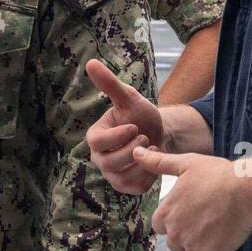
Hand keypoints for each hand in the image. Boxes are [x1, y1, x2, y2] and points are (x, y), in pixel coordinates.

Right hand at [85, 58, 163, 194]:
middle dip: (131, 150)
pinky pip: (135, 187)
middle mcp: (100, 158)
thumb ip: (110, 84)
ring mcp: (113, 175)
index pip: (96, 142)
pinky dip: (149, 175)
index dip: (117, 136)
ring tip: (151, 148)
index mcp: (96, 137)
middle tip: (145, 138)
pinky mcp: (127, 187)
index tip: (134, 127)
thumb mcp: (128, 98)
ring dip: (142, 163)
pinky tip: (154, 160)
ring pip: (122, 177)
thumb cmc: (141, 115)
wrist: (161, 134)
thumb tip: (90, 63)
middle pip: (109, 162)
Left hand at [133, 146, 251, 250]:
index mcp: (166, 214)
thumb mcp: (185, 164)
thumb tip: (136, 152)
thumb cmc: (217, 175)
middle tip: (206, 218)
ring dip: (203, 247)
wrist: (246, 191)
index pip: (159, 226)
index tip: (189, 212)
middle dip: (187, 236)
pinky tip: (228, 236)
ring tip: (218, 227)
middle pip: (175, 244)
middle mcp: (176, 234)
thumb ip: (158, 163)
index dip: (173, 220)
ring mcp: (194, 247)